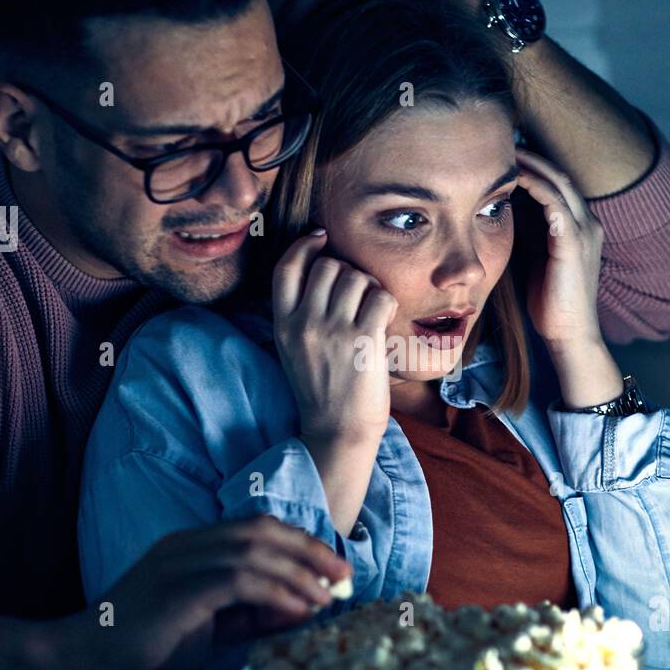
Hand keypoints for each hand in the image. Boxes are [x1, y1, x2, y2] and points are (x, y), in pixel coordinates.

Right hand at [77, 516, 349, 669]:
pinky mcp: (176, 589)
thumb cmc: (145, 644)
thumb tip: (305, 607)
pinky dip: (275, 591)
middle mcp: (187, 544)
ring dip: (298, 572)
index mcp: (193, 544)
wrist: (85, 655)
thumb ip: (254, 616)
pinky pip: (237, 580)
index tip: (334, 567)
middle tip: (344, 574)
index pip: (257, 527)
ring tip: (327, 595)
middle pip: (262, 530)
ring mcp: (179, 563)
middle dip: (310, 550)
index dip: (300, 542)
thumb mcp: (212, 629)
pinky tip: (298, 606)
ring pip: (254, 551)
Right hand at [271, 229, 397, 447]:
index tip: (320, 238)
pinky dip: (387, 302)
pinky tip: (384, 319)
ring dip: (369, 287)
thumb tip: (323, 268)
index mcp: (283, 324)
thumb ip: (300, 313)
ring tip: (371, 309)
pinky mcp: (364, 339)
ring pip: (356, 277)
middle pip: (327, 266)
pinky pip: (380, 296)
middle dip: (347, 272)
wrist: (338, 431)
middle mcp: (304, 323)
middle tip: (357, 294)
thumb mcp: (294, 350)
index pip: (285, 268)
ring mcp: (334, 330)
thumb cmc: (322, 390)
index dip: (304, 246)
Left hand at [517, 147, 607, 349]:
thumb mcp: (536, 258)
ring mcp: (583, 231)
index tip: (503, 156)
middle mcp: (587, 223)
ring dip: (532, 165)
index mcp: (578, 226)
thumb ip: (528, 233)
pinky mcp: (573, 243)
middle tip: (502, 142)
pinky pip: (554, 203)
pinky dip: (535, 186)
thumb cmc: (549, 302)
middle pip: (560, 175)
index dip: (534, 166)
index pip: (557, 184)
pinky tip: (513, 177)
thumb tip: (501, 211)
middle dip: (532, 156)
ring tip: (505, 151)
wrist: (568, 335)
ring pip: (559, 183)